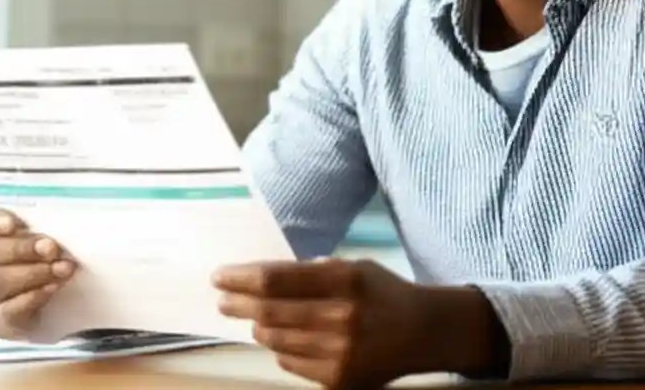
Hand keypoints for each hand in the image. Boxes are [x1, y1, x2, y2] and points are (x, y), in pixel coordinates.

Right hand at [0, 206, 76, 338]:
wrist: (78, 303)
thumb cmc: (60, 258)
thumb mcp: (59, 234)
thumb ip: (50, 222)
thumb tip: (61, 214)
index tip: (13, 224)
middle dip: (21, 249)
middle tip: (52, 249)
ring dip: (31, 273)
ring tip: (62, 270)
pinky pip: (4, 314)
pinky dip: (28, 300)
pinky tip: (49, 291)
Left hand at [212, 258, 506, 388]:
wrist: (424, 333)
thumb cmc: (382, 292)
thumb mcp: (353, 267)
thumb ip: (311, 271)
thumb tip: (259, 278)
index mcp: (343, 280)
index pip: (275, 280)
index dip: (240, 278)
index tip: (220, 276)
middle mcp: (341, 317)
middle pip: (268, 312)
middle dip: (237, 304)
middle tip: (223, 300)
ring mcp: (339, 353)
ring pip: (274, 340)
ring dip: (258, 328)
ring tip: (255, 319)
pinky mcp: (338, 380)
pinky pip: (289, 364)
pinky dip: (280, 350)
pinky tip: (285, 340)